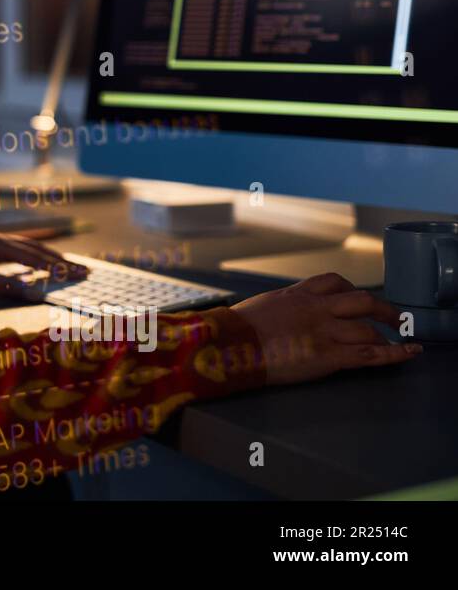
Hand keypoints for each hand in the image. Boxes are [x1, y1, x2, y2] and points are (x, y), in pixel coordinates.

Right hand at [231, 272, 421, 385]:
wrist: (228, 345)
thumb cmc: (234, 330)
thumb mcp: (259, 307)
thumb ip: (280, 308)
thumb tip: (281, 316)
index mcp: (296, 294)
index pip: (334, 282)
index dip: (352, 290)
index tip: (360, 299)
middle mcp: (315, 308)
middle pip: (363, 300)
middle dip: (384, 309)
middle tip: (395, 318)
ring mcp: (323, 331)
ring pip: (369, 328)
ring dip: (388, 336)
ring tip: (399, 342)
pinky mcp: (327, 356)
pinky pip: (370, 353)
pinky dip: (395, 354)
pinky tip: (408, 354)